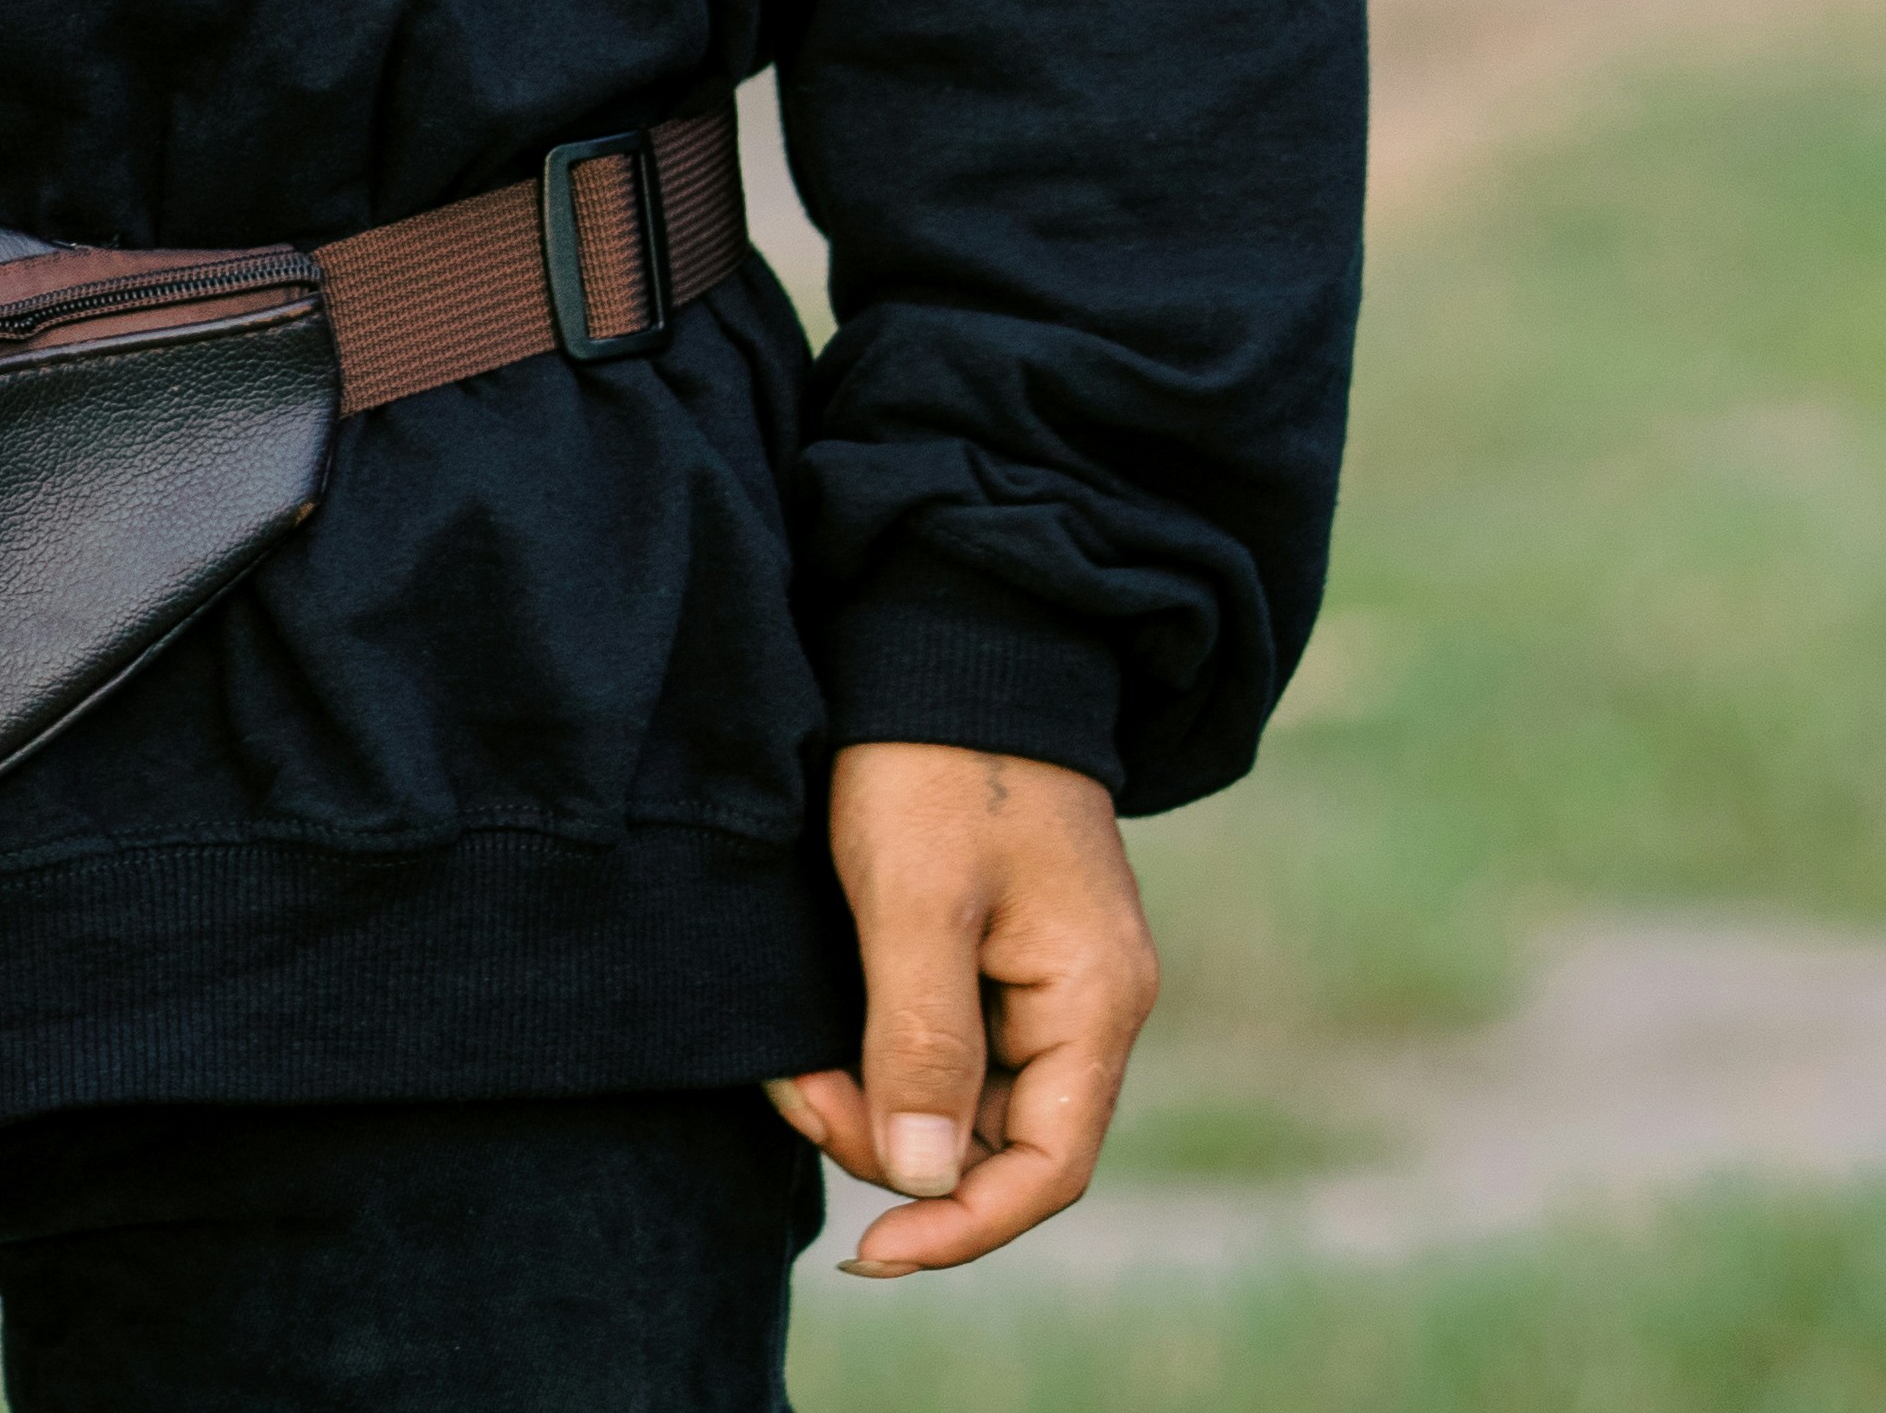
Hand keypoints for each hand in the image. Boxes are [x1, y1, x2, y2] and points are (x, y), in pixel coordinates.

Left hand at [768, 738, 1159, 1274]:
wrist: (946, 632)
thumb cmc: (935, 756)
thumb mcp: (916, 897)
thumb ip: (922, 1042)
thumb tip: (923, 1182)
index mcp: (1094, 1000)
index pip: (1046, 1170)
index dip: (961, 1228)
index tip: (869, 1252)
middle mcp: (1083, 1001)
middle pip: (994, 1140)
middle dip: (893, 1146)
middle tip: (798, 1099)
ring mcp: (1041, 972)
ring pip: (958, 1095)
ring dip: (874, 1099)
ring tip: (791, 1065)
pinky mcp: (993, 943)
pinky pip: (941, 1038)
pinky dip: (876, 1051)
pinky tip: (813, 1036)